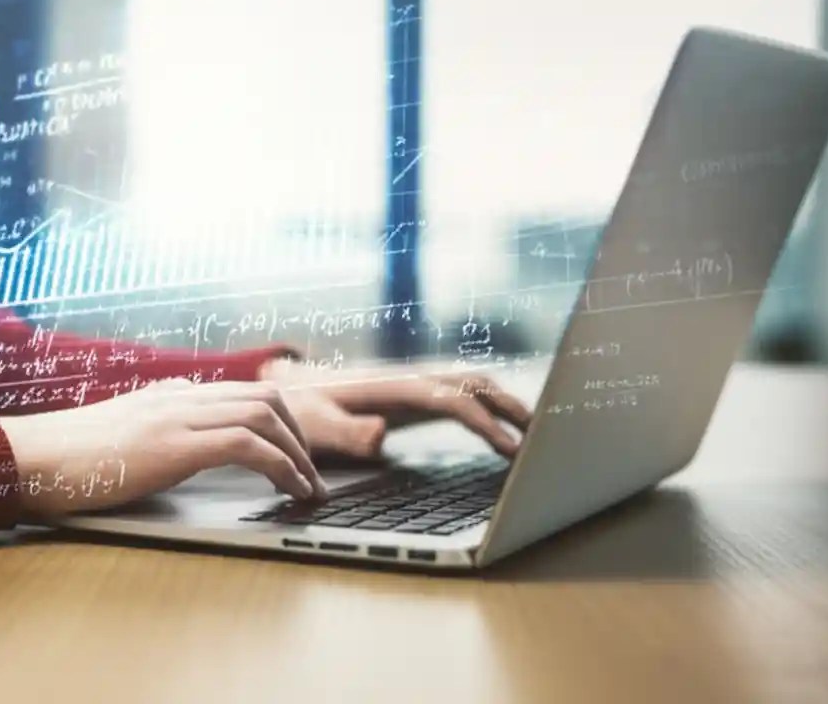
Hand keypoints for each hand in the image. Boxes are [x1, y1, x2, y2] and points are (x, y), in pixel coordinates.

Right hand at [0, 379, 326, 518]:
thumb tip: (185, 443)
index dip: (281, 423)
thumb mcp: (120, 436)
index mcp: (168, 395)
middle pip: (266, 398)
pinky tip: (290, 488)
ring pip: (264, 416)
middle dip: (301, 436)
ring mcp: (175, 416)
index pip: (243, 393)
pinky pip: (246, 444)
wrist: (24, 459)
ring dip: (298, 454)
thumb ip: (156, 430)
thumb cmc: (63, 459)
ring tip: (309, 488)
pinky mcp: (172, 445)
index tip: (296, 454)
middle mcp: (178, 397)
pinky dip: (280, 466)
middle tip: (311, 474)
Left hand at [258, 358, 532, 459]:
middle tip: (546, 437)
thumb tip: (382, 436)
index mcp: (392, 385)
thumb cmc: (297, 411)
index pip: (452, 400)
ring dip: (504, 404)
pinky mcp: (411, 398)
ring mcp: (412, 386)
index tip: (511, 448)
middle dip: (510, 406)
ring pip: (470, 385)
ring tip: (535, 434)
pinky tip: (500, 431)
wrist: (281, 392)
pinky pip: (459, 398)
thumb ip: (345, 432)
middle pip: (472, 383)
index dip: (485, 422)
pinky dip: (487, 408)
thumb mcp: (313, 424)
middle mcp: (408, 379)